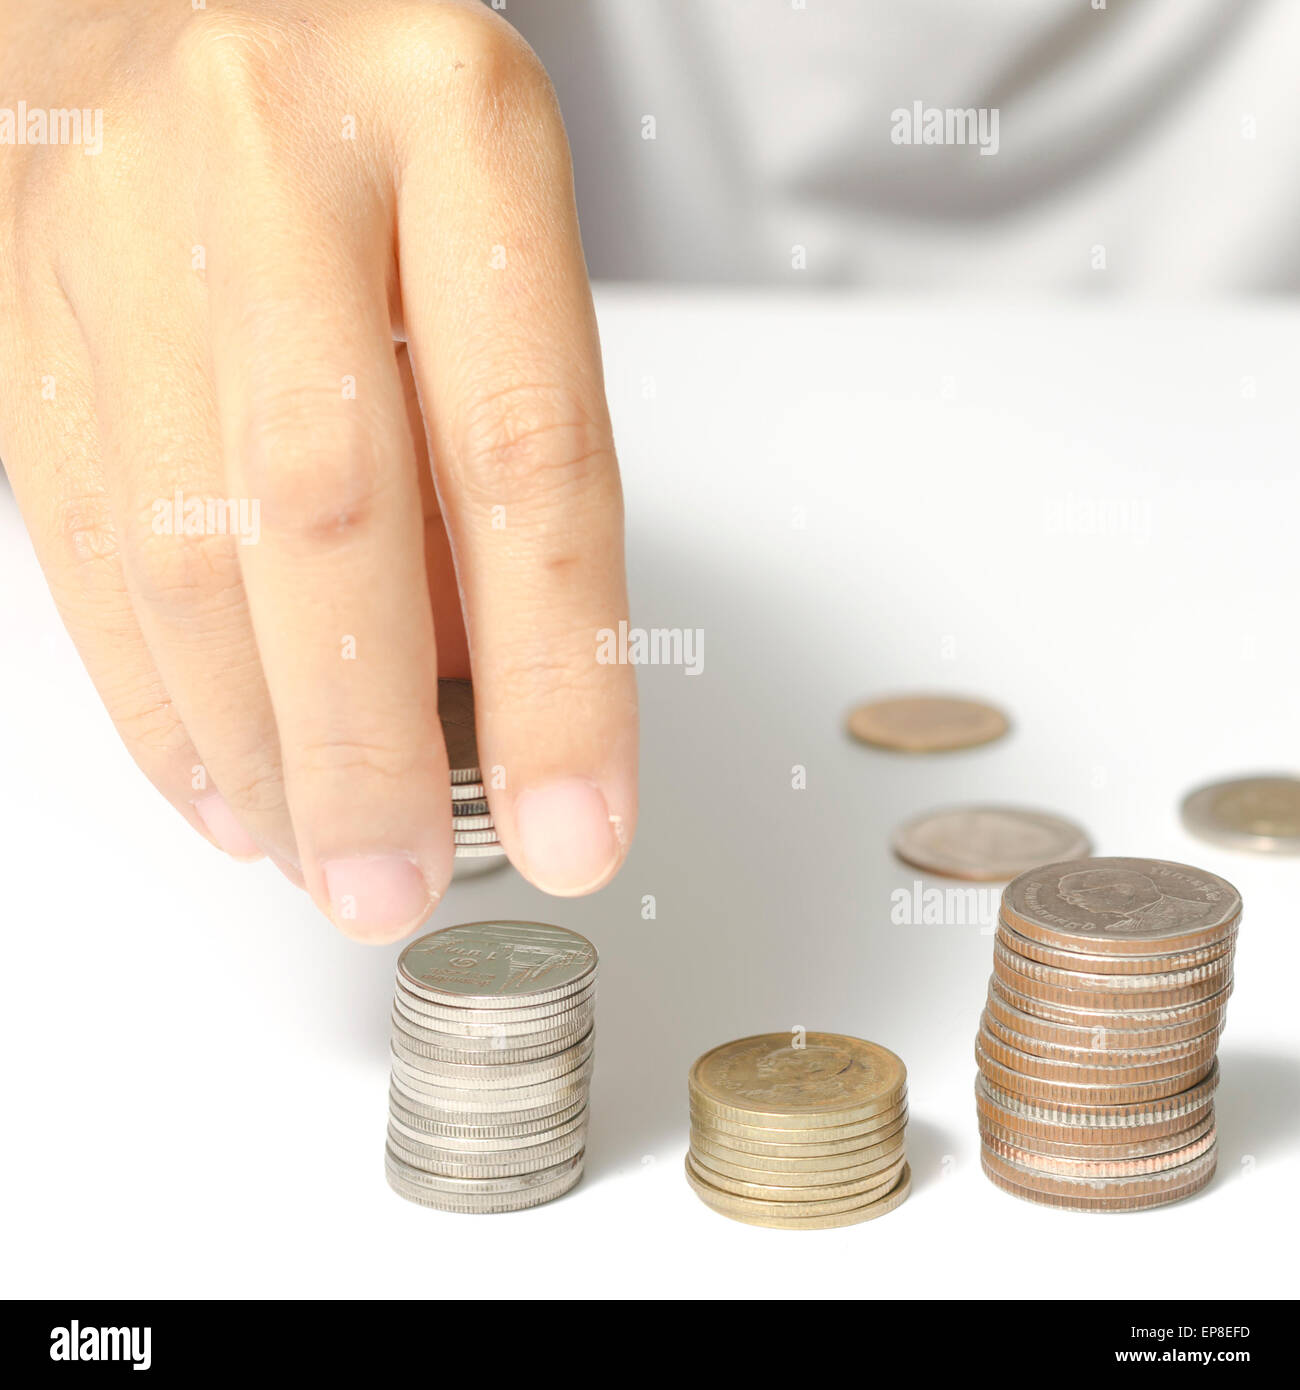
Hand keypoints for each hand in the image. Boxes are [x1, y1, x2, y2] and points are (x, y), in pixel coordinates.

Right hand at [0, 0, 636, 940]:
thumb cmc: (381, 139)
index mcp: (458, 128)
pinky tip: (222, 781)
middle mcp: (282, 159)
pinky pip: (83, 537)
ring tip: (322, 850)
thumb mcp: (494, 247)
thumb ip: (492, 459)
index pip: (526, 457)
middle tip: (400, 888)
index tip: (575, 827)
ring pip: (187, 548)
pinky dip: (159, 693)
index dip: (553, 677)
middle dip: (367, 747)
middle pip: (327, 515)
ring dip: (260, 745)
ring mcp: (120, 219)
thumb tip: (482, 700)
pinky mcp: (18, 296)